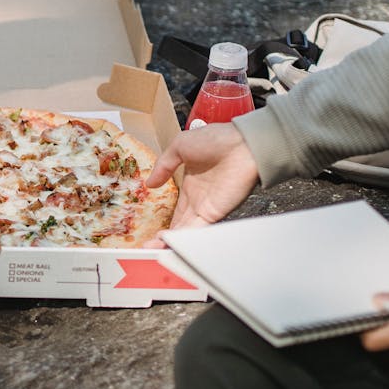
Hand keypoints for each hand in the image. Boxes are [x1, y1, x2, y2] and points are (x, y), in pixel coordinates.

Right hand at [142, 123, 259, 245]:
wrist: (242, 142)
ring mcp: (206, 208)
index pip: (176, 212)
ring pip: (185, 232)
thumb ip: (163, 166)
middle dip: (163, 239)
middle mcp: (199, 201)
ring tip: (152, 249)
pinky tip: (166, 243)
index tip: (150, 232)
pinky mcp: (214, 213)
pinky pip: (196, 230)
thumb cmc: (217, 139)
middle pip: (178, 226)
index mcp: (191, 187)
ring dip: (169, 242)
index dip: (163, 223)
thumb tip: (149, 183)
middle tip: (146, 247)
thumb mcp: (180, 146)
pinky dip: (181, 239)